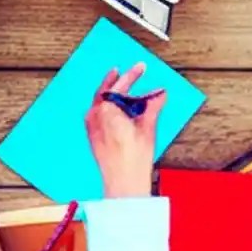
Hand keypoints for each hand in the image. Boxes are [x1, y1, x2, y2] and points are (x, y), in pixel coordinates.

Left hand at [85, 63, 165, 197]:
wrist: (123, 183)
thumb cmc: (132, 159)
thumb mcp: (147, 127)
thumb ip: (153, 106)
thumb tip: (160, 95)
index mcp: (105, 109)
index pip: (118, 85)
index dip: (132, 75)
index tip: (141, 67)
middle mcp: (94, 116)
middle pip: (107, 92)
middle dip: (121, 83)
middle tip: (134, 74)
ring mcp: (91, 127)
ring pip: (103, 103)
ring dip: (118, 97)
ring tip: (133, 94)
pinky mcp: (93, 137)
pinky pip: (101, 115)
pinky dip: (112, 109)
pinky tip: (124, 112)